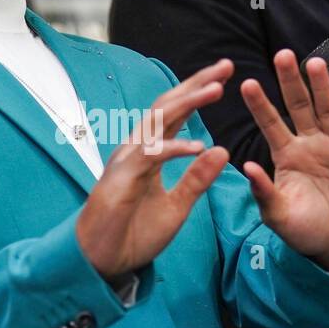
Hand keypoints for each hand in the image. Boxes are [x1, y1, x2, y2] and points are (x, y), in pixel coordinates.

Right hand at [77, 60, 233, 278]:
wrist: (103, 261)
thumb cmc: (133, 233)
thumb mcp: (176, 206)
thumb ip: (197, 180)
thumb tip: (221, 150)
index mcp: (150, 151)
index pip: (176, 113)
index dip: (198, 91)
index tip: (225, 74)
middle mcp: (137, 148)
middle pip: (167, 106)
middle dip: (196, 84)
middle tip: (226, 66)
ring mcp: (127, 161)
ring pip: (157, 122)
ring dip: (187, 104)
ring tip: (216, 90)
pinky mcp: (122, 179)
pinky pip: (150, 157)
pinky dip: (173, 149)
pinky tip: (198, 146)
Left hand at [239, 51, 328, 272]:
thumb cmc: (302, 230)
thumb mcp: (278, 215)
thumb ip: (264, 192)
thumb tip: (245, 167)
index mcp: (288, 154)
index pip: (271, 123)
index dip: (260, 104)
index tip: (246, 83)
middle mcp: (313, 144)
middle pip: (301, 107)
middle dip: (292, 82)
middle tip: (282, 55)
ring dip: (324, 89)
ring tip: (315, 65)